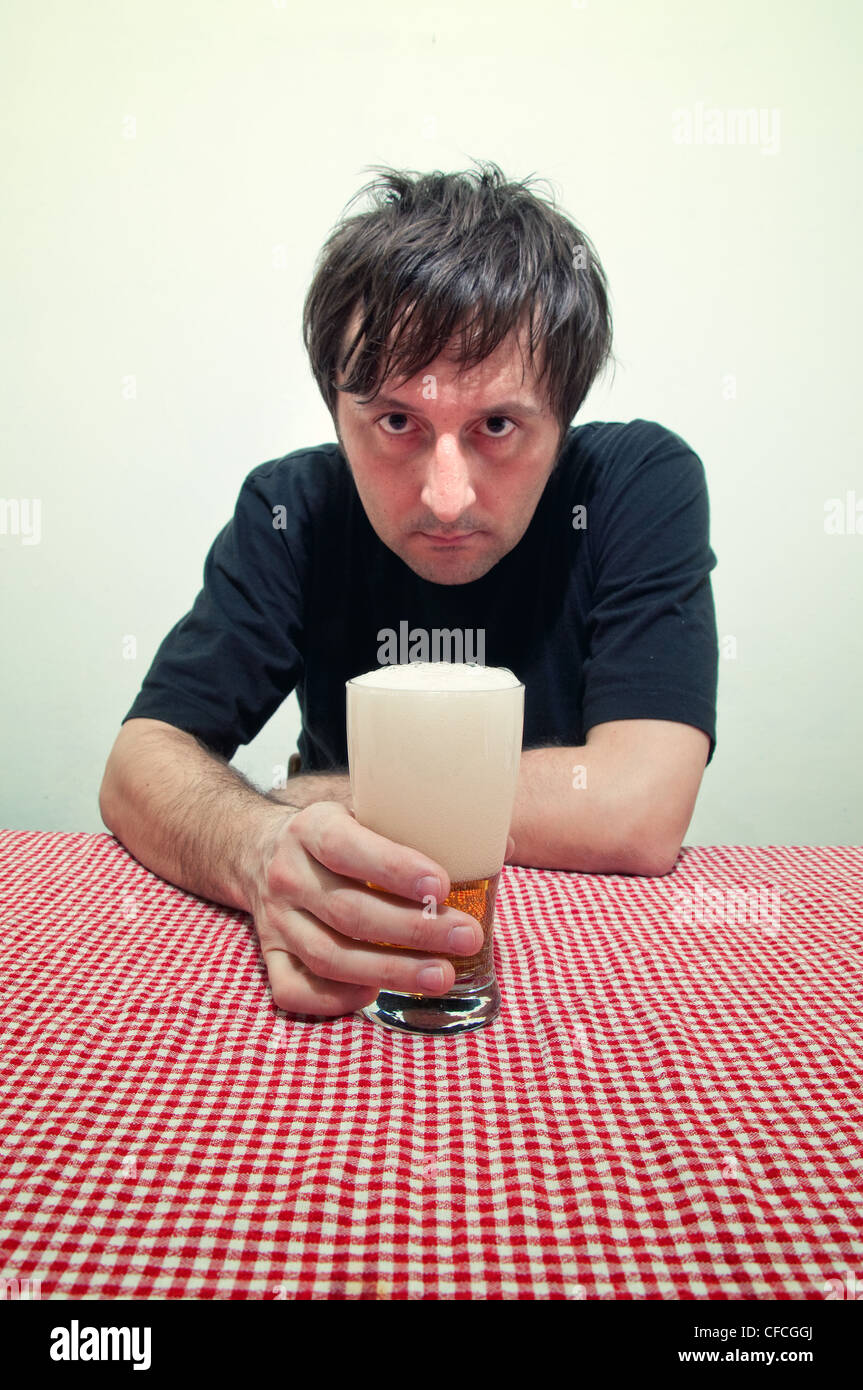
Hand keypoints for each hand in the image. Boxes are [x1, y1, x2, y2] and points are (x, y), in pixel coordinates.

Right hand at [246, 801, 494, 1018]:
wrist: (254, 848)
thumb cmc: (333, 833)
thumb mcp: (364, 808)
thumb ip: (420, 824)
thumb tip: (501, 843)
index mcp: (312, 829)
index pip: (348, 848)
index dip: (395, 868)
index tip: (442, 884)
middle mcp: (288, 875)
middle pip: (349, 912)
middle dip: (413, 931)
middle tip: (467, 937)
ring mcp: (275, 920)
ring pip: (329, 957)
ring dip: (390, 971)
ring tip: (442, 976)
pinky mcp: (268, 955)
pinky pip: (293, 990)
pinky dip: (334, 999)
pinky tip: (374, 993)